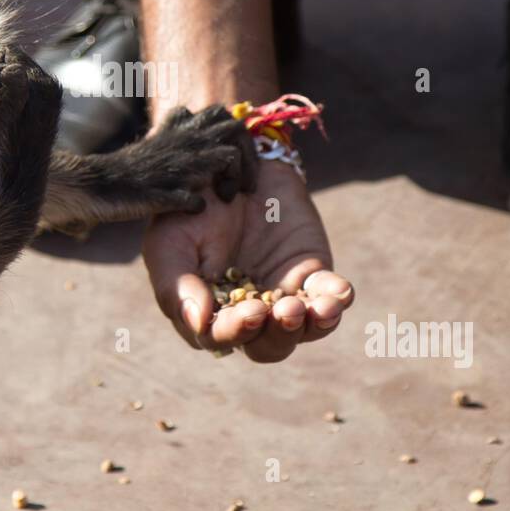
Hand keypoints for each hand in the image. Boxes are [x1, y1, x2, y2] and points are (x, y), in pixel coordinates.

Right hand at [143, 160, 354, 362]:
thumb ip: (176, 285)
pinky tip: (340, 294)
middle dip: (279, 335)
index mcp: (208, 314)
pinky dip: (337, 298)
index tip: (249, 313)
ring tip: (317, 309)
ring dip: (313, 325)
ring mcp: (282, 295)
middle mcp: (247, 314)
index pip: (222, 338)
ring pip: (304, 330)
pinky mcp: (311, 271)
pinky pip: (328, 294)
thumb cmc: (187, 210)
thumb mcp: (168, 243)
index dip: (236, 332)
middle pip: (267, 346)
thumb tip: (198, 323)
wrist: (224, 164)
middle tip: (286, 311)